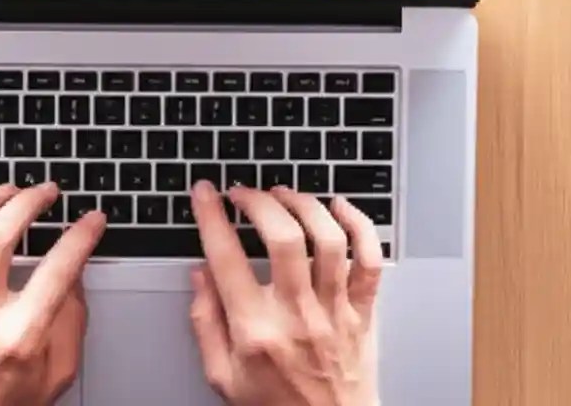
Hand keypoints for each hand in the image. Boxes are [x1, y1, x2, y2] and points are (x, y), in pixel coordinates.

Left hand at [0, 183, 106, 405]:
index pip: (57, 271)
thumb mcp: (57, 374)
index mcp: (19, 337)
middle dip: (29, 203)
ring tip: (6, 190)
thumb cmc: (2, 405)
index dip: (81, 237)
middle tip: (46, 192)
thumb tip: (74, 276)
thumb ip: (71, 324)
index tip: (92, 220)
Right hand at [189, 181, 383, 405]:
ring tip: (285, 194)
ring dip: (305, 206)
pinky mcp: (363, 312)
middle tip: (244, 193)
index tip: (206, 194)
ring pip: (328, 240)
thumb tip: (200, 275)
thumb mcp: (223, 377)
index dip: (211, 217)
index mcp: (256, 330)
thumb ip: (206, 323)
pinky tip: (340, 207)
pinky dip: (360, 226)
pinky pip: (370, 260)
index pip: (227, 259)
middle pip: (283, 238)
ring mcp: (335, 311)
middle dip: (259, 202)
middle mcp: (297, 315)